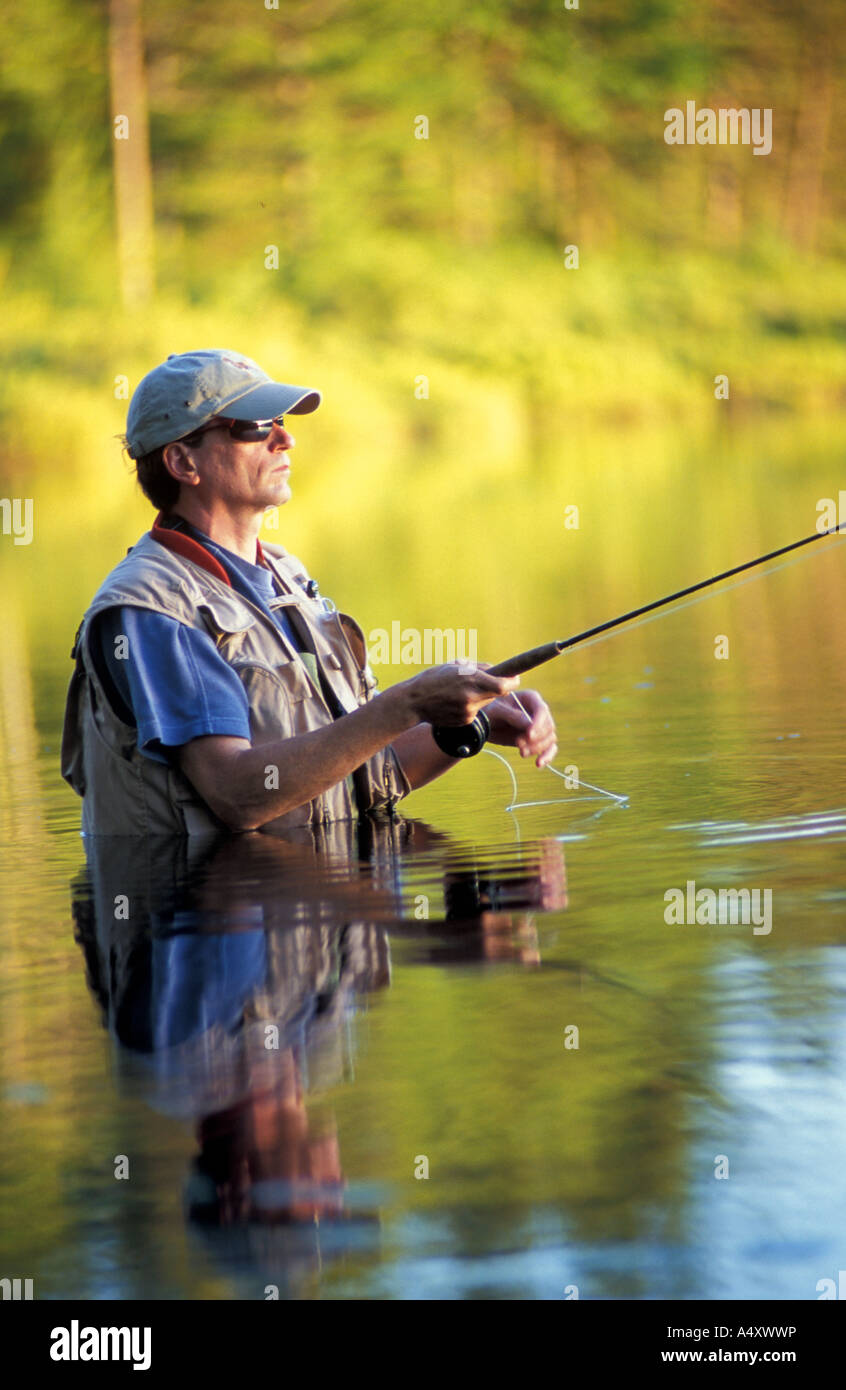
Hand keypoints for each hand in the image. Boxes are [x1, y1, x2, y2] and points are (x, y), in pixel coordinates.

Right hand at [403, 663, 520, 728]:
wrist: (414, 702)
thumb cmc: (434, 678)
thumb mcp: (455, 666)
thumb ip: (478, 668)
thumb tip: (496, 671)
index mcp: (470, 680)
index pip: (503, 686)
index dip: (512, 682)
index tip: (515, 678)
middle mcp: (471, 697)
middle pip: (497, 694)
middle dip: (498, 687)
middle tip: (492, 680)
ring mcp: (468, 712)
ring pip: (485, 702)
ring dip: (481, 696)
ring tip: (462, 690)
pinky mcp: (465, 721)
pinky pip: (476, 711)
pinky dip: (471, 706)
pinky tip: (455, 702)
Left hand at [485, 688, 557, 768]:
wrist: (485, 724)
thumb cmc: (490, 712)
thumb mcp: (497, 711)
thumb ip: (513, 716)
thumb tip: (530, 725)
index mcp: (531, 698)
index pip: (542, 710)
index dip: (538, 724)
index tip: (529, 735)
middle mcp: (538, 712)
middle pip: (548, 726)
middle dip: (536, 738)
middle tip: (518, 744)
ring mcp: (540, 726)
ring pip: (549, 738)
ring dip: (537, 748)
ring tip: (522, 753)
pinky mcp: (538, 740)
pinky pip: (549, 748)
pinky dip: (547, 756)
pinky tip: (538, 764)